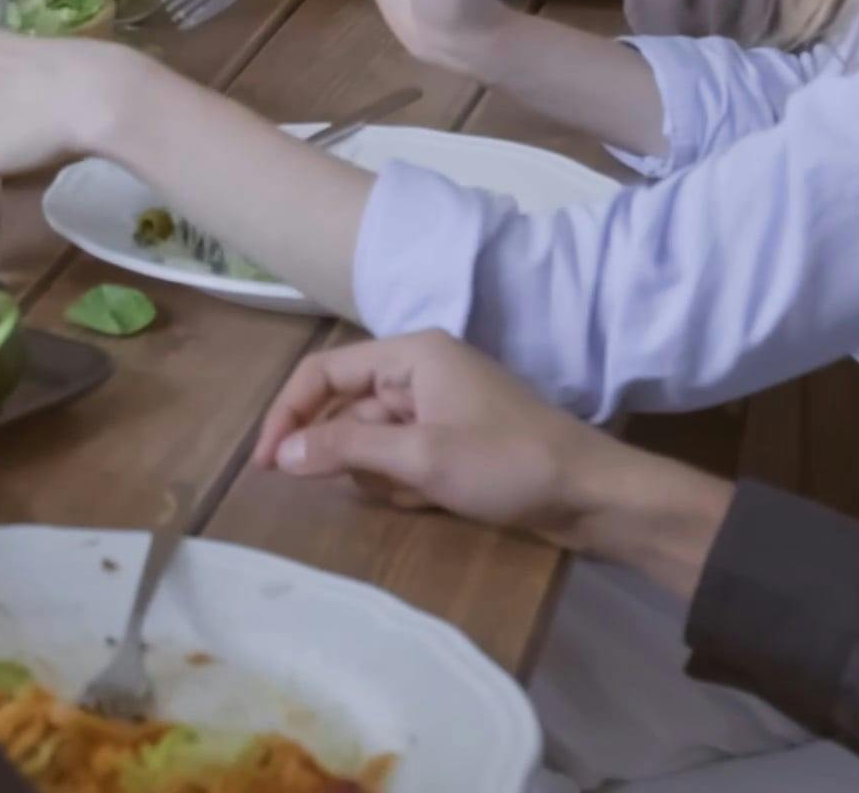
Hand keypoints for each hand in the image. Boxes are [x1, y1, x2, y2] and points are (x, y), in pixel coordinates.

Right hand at [254, 331, 629, 546]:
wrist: (593, 496)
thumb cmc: (507, 463)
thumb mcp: (420, 457)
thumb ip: (345, 450)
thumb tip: (280, 454)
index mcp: (411, 355)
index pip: (323, 373)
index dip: (287, 415)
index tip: (265, 465)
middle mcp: (420, 373)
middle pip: (347, 411)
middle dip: (345, 455)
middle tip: (345, 492)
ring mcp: (439, 409)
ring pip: (374, 443)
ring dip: (380, 476)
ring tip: (416, 497)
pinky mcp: (455, 443)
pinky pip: (404, 461)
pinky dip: (408, 485)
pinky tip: (436, 503)